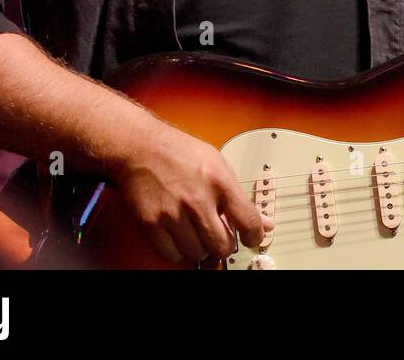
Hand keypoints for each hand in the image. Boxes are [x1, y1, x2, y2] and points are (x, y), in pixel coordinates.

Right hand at [111, 120, 272, 262]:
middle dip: (225, 245)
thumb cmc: (179, 152)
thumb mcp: (218, 165)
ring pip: (198, 253)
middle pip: (222, 245)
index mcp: (219, 181)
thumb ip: (239, 196)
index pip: (248, 220)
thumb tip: (263, 221)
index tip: (252, 238)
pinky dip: (179, 250)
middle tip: (221, 237)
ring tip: (197, 231)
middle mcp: (197, 200)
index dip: (255, 236)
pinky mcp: (152, 224)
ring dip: (201, 247)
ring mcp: (173, 214)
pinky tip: (180, 235)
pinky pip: (173, 254)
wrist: (140, 148)